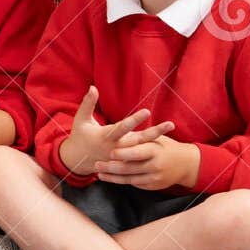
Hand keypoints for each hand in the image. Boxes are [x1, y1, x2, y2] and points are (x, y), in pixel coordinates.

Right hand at [58, 85, 174, 177]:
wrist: (78, 160)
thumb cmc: (80, 135)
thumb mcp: (80, 119)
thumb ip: (88, 103)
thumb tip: (93, 87)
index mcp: (105, 137)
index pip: (122, 128)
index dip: (134, 120)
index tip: (147, 111)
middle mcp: (116, 147)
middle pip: (138, 140)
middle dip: (154, 132)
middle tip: (170, 124)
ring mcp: (122, 156)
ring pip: (142, 148)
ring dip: (157, 139)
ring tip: (170, 128)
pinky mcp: (125, 162)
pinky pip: (141, 157)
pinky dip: (153, 149)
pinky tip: (166, 142)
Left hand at [94, 133, 199, 191]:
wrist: (186, 164)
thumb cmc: (166, 146)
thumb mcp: (156, 139)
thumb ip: (140, 139)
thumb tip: (121, 131)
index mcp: (155, 150)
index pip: (136, 153)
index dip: (122, 153)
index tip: (109, 152)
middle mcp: (155, 166)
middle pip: (129, 168)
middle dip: (111, 167)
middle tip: (96, 164)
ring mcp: (154, 178)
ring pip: (129, 179)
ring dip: (113, 177)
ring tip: (99, 173)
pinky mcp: (153, 186)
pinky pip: (135, 184)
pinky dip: (122, 181)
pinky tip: (110, 178)